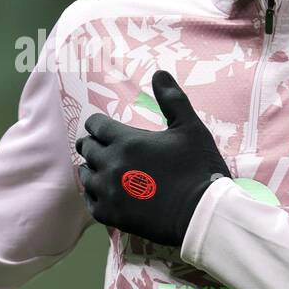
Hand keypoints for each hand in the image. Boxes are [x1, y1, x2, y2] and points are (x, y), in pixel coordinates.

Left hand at [75, 70, 230, 246]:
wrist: (203, 213)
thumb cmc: (199, 167)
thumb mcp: (190, 127)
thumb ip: (172, 99)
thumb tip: (158, 73)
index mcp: (126, 141)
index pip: (95, 125)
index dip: (100, 125)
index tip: (107, 129)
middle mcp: (111, 164)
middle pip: (86, 148)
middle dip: (94, 145)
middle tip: (106, 148)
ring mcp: (108, 192)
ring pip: (85, 175)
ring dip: (93, 170)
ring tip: (107, 171)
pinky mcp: (111, 215)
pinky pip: (90, 202)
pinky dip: (95, 196)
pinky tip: (107, 193)